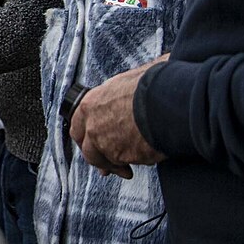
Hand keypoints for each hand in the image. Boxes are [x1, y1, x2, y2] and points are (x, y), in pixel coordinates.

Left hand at [68, 59, 165, 177]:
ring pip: (102, 160)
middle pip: (86, 147)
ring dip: (113, 166)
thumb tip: (155, 72)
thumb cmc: (154, 84)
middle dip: (95, 156)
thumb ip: (129, 87)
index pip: (78, 124)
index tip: (93, 141)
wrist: (164, 102)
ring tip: (125, 171)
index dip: (86, 135)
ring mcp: (104, 143)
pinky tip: (140, 164)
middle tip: (104, 165)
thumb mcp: (135, 77)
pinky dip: (130, 166)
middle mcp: (92, 124)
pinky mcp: (120, 157)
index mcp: (91, 103)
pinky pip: (123, 164)